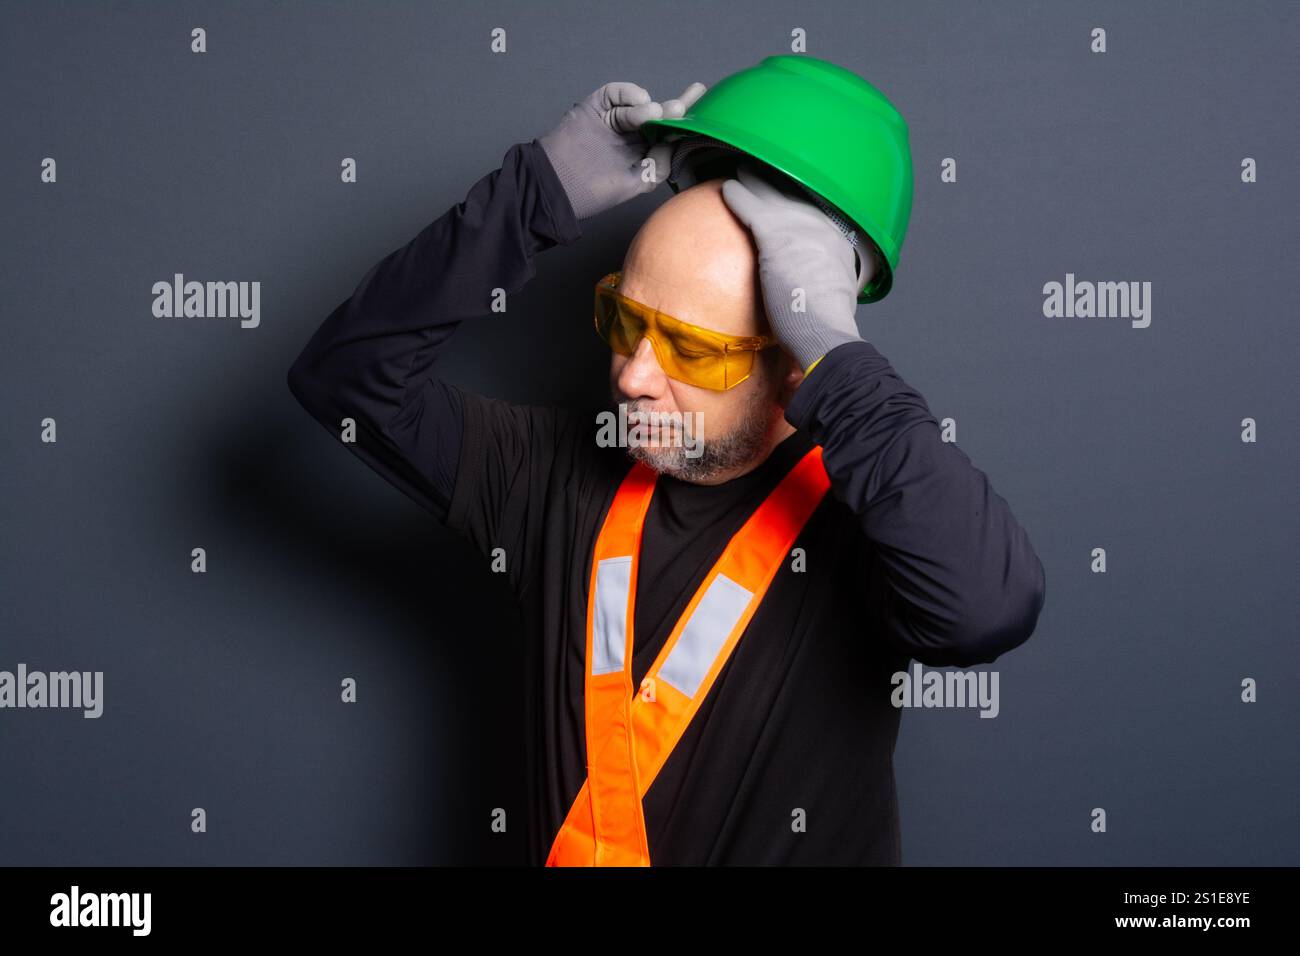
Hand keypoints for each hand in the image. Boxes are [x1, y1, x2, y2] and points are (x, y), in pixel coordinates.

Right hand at [538, 81, 706, 220]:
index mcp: (641, 152)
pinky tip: (639, 103)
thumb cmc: (593, 192)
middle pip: (658, 113)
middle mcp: (629, 134)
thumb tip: (674, 141)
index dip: (685, 121)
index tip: (705, 108)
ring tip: (652, 115)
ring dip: (649, 108)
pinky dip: (630, 94)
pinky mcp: (596, 107)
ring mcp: (613, 118)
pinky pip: (616, 93)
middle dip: (674, 109)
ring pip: (639, 103)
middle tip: (685, 104)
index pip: (668, 133)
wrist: (558, 187)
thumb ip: (658, 163)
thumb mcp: (637, 182)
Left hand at [720, 162, 864, 371]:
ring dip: (755, 182)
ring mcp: (798, 226)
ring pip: (772, 193)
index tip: (786, 197)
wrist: (825, 331)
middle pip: (794, 195)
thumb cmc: (827, 324)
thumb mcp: (838, 293)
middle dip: (777, 184)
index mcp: (837, 239)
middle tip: (762, 175)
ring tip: (743, 172)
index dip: (796, 202)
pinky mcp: (774, 233)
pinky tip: (727, 190)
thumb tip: (819, 287)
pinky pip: (750, 207)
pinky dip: (737, 196)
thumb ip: (826, 279)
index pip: (814, 210)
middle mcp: (820, 225)